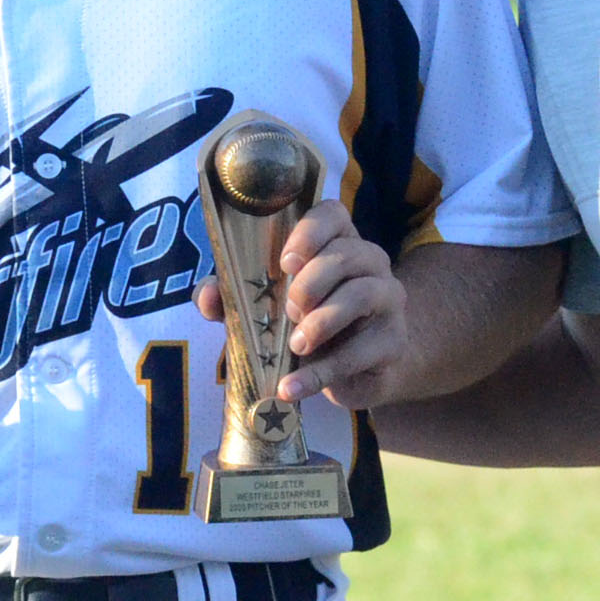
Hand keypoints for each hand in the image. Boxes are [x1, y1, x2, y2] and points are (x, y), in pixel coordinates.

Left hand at [195, 200, 405, 408]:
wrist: (359, 371)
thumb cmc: (307, 324)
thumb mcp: (265, 307)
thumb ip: (231, 297)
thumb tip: (206, 297)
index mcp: (338, 242)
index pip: (334, 214)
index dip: (310, 230)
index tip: (285, 261)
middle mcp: (370, 263)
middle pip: (348, 254)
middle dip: (311, 282)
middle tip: (288, 311)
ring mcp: (388, 300)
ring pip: (362, 294)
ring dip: (322, 321)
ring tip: (295, 346)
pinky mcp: (393, 343)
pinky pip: (361, 352)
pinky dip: (320, 372)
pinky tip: (292, 387)